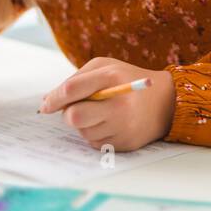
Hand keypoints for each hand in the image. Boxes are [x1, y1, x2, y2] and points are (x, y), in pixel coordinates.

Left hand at [38, 57, 175, 151]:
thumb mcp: (105, 67)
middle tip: (74, 109)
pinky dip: (96, 134)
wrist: (166, 101)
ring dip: (84, 124)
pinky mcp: (126, 143)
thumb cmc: (128, 80)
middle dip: (68, 114)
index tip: (45, 106)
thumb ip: (76, 79)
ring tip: (100, 113)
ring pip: (83, 132)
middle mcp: (119, 103)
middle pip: (74, 117)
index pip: (71, 90)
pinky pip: (95, 143)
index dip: (54, 99)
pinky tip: (110, 124)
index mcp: (111, 77)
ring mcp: (124, 125)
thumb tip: (48, 100)